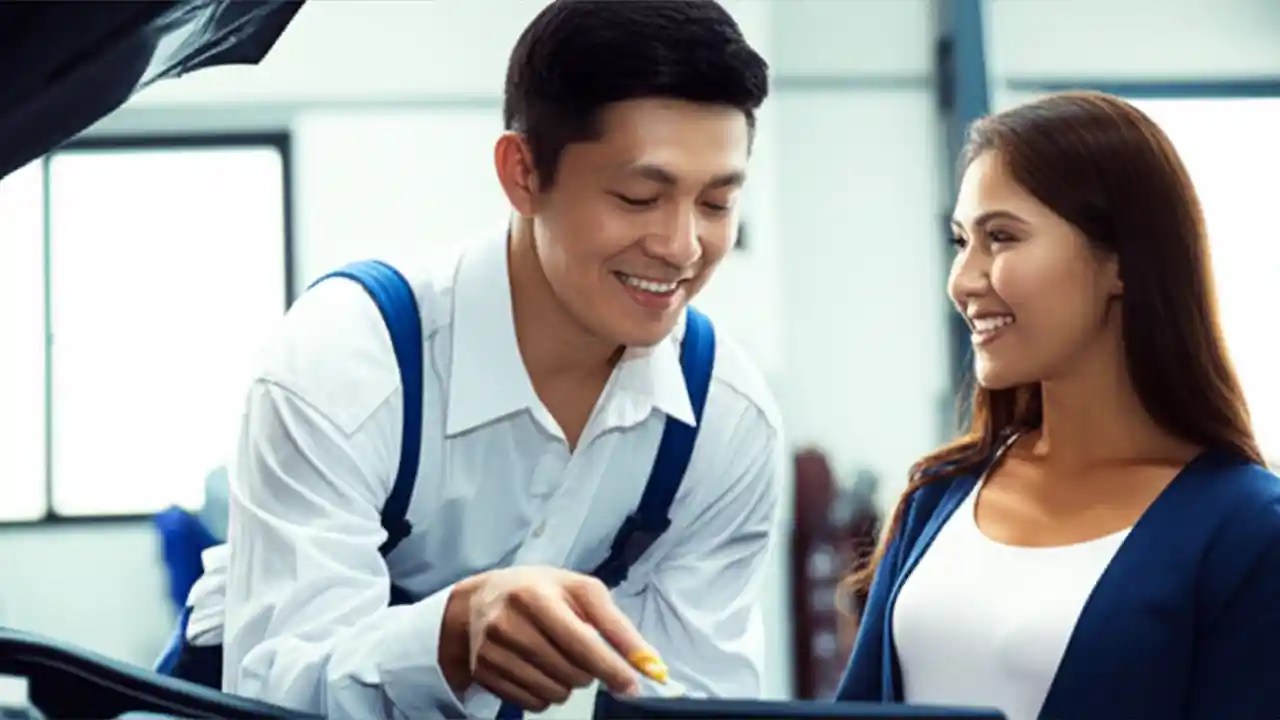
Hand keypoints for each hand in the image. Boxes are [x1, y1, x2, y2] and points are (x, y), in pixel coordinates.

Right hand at [440, 567, 650, 711]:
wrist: (479, 600)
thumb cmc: (540, 591)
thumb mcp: (580, 591)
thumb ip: (616, 626)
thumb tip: (649, 665)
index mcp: (536, 595)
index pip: (581, 642)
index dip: (611, 667)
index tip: (632, 684)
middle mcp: (508, 623)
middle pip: (571, 672)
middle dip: (590, 671)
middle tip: (584, 653)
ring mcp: (492, 651)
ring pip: (555, 693)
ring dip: (569, 684)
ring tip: (560, 659)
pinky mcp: (483, 673)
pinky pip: (533, 704)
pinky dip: (547, 695)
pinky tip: (540, 671)